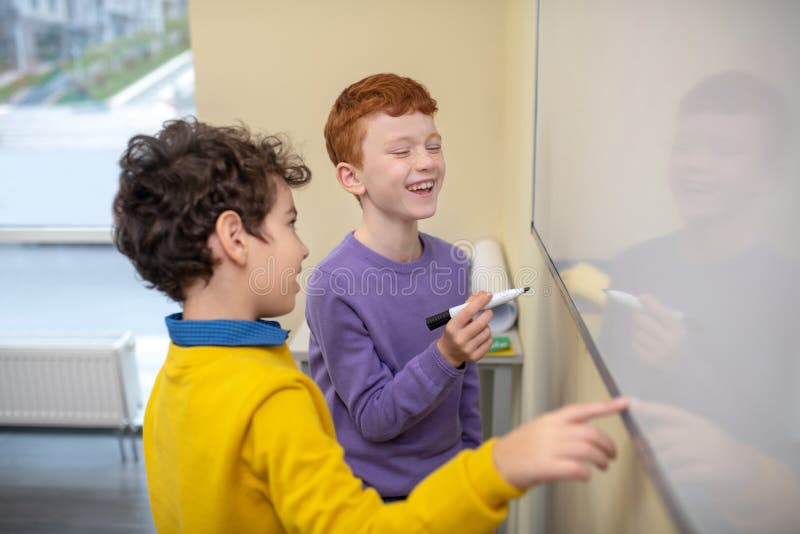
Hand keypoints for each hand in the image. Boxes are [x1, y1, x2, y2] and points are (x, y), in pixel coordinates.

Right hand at [436, 291, 493, 366]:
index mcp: (452, 327)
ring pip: (487, 331)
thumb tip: (483, 295)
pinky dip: (487, 337)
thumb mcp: (455, 318)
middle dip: (488, 313)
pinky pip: (490, 341)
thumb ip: (468, 306)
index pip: (468, 311)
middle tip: (487, 311)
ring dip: (486, 327)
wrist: (447, 353)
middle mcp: (459, 339)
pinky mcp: (475, 356)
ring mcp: (468, 349)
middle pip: (481, 322)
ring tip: (479, 328)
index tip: (488, 295)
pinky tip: (480, 337)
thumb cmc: (453, 332)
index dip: (480, 302)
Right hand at [492, 398, 628, 489]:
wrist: (499, 463)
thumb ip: (564, 428)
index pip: (584, 409)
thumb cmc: (521, 447)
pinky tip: (585, 475)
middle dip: (608, 445)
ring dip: (601, 460)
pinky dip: (585, 473)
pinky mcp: (546, 467)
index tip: (625, 403)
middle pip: (591, 434)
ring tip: (603, 465)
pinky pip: (575, 469)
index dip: (607, 406)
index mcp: (552, 419)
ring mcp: (549, 448)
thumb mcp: (541, 428)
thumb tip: (591, 435)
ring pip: (587, 451)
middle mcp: (552, 431)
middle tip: (612, 454)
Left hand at [632, 294, 687, 364]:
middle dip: (640, 317)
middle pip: (644, 321)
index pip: (661, 313)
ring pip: (638, 334)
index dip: (651, 304)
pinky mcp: (651, 362)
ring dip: (641, 334)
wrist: (685, 371)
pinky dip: (638, 345)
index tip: (641, 297)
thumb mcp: (676, 328)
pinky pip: (635, 345)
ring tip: (650, 338)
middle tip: (640, 317)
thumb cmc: (678, 344)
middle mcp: (671, 341)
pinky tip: (648, 347)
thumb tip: (643, 298)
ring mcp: (661, 353)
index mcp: (679, 330)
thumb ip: (662, 314)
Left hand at [632, 399, 750, 486]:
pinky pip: (686, 473)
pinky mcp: (716, 471)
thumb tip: (645, 437)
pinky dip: (672, 477)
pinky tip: (664, 480)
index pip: (670, 412)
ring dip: (656, 462)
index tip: (630, 402)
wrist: (752, 473)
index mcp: (699, 424)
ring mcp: (711, 452)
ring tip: (647, 467)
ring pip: (673, 455)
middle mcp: (704, 434)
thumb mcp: (702, 436)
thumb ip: (678, 434)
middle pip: (666, 436)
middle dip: (649, 444)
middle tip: (638, 450)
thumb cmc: (719, 454)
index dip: (650, 407)